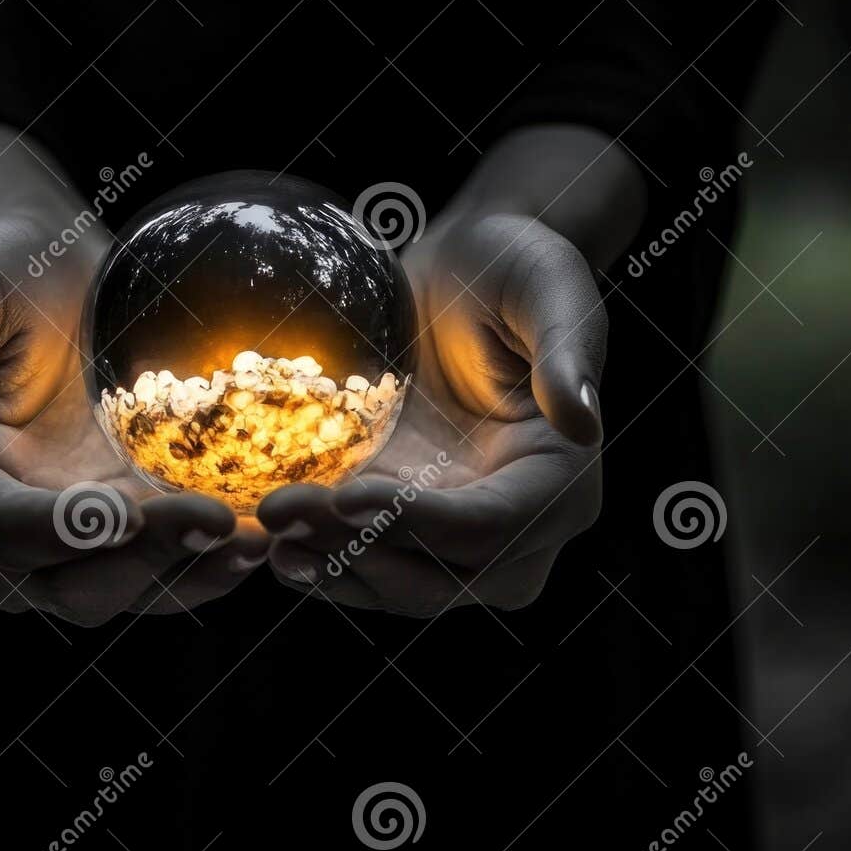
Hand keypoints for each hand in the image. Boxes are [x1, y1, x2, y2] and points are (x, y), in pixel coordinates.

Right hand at [0, 122, 266, 625]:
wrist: (68, 271)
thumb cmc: (5, 266)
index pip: (0, 532)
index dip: (61, 532)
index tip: (125, 510)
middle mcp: (10, 532)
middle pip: (67, 586)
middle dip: (140, 565)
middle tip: (211, 522)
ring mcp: (78, 538)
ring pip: (127, 591)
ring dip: (190, 576)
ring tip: (255, 542)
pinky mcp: (132, 525)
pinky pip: (169, 567)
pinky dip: (211, 562)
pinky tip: (263, 535)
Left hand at [256, 125, 644, 615]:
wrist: (463, 272)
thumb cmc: (514, 266)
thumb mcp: (549, 288)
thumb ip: (567, 351)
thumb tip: (583, 418)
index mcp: (563, 481)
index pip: (494, 527)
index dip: (422, 521)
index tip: (351, 495)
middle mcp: (518, 527)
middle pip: (444, 577)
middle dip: (361, 556)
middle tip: (283, 515)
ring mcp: (458, 534)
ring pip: (399, 584)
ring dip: (332, 570)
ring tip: (267, 536)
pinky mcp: (409, 522)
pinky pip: (369, 564)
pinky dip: (322, 562)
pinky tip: (268, 543)